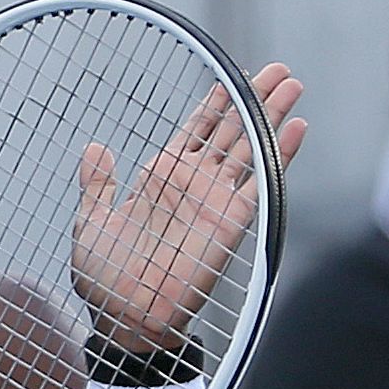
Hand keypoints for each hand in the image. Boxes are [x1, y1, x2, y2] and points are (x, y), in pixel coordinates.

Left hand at [72, 62, 306, 350]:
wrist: (125, 319)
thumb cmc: (104, 279)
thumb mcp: (92, 223)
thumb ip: (98, 185)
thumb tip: (95, 148)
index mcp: (160, 179)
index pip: (195, 133)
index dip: (213, 106)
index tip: (229, 79)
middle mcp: (193, 185)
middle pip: (231, 131)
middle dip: (252, 99)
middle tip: (277, 69)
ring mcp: (215, 201)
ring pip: (250, 148)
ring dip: (271, 116)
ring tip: (292, 84)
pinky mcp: (232, 222)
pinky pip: (261, 182)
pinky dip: (280, 154)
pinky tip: (296, 128)